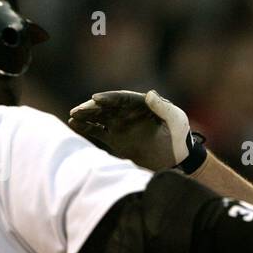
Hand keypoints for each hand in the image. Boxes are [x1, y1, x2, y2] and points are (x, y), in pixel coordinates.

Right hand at [68, 90, 190, 170]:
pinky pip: (98, 131)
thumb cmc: (180, 136)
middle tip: (78, 110)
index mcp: (141, 104)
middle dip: (92, 107)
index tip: (96, 99)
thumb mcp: (176, 120)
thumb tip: (149, 93)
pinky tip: (74, 124)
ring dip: (86, 116)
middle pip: (106, 107)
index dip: (108, 98)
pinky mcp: (115, 139)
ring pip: (99, 118)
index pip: (121, 98)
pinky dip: (86, 128)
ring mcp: (120, 125)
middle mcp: (128, 112)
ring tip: (73, 116)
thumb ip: (163, 107)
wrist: (178, 159)